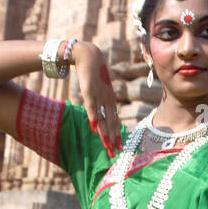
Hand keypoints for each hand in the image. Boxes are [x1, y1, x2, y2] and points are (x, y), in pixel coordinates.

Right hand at [72, 41, 122, 156]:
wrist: (88, 55)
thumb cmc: (93, 72)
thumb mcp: (98, 89)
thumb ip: (99, 102)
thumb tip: (98, 114)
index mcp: (110, 99)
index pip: (114, 120)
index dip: (116, 134)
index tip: (119, 147)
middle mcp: (107, 99)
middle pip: (110, 123)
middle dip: (112, 139)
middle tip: (115, 153)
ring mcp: (98, 96)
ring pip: (102, 118)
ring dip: (105, 133)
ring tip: (108, 146)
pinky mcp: (89, 91)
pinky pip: (91, 107)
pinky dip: (93, 118)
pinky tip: (94, 128)